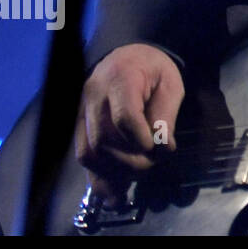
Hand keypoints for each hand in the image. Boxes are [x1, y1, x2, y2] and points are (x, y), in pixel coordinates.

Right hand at [75, 43, 183, 207]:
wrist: (127, 57)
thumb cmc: (152, 68)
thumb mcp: (170, 83)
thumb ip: (166, 114)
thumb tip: (164, 148)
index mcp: (120, 79)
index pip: (124, 116)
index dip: (140, 139)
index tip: (157, 150)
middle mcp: (93, 96)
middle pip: (104, 139)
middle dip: (129, 161)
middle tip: (151, 166)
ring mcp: (81, 112)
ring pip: (89, 152)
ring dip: (113, 172)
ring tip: (135, 177)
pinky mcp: (78, 126)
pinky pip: (83, 155)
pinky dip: (98, 176)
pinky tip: (112, 191)